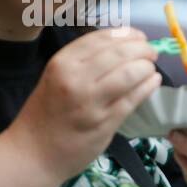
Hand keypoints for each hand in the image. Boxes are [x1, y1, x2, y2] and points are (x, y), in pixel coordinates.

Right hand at [8, 27, 159, 180]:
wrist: (33, 152)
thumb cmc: (46, 113)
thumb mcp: (56, 78)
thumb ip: (83, 62)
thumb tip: (121, 46)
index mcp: (62, 63)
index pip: (101, 38)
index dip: (126, 34)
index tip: (139, 36)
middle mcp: (75, 78)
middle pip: (119, 53)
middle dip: (142, 49)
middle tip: (151, 52)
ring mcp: (91, 101)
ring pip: (129, 74)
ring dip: (146, 67)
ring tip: (151, 67)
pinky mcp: (105, 122)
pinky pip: (133, 99)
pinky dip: (148, 87)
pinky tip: (153, 82)